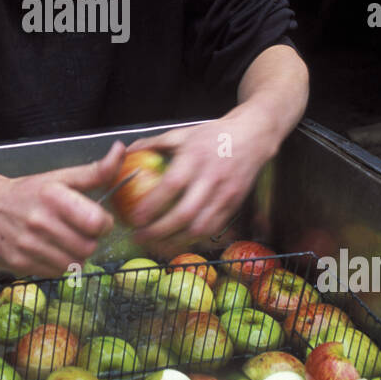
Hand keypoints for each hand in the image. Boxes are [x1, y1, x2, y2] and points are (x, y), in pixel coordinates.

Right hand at [0, 142, 124, 276]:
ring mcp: (27, 245)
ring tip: (65, 241)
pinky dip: (58, 264)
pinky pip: (55, 273)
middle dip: (90, 241)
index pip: (96, 222)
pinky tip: (50, 250)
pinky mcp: (19, 264)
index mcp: (52, 196)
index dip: (103, 223)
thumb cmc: (28, 191)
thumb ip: (95, 171)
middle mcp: (39, 222)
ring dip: (75, 255)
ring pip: (73, 264)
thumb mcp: (61, 177)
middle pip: (88, 247)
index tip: (97, 220)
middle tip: (80, 232)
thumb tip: (120, 151)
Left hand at [123, 113, 277, 255]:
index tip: (135, 218)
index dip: (153, 205)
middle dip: (160, 231)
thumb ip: (154, 143)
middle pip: (185, 214)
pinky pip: (213, 229)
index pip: (172, 186)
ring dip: (176, 242)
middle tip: (140, 237)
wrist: (253, 137)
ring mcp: (225, 195)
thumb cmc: (214, 135)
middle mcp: (211, 178)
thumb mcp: (183, 133)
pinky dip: (193, 240)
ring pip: (200, 228)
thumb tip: (127, 151)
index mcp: (195, 157)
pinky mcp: (234, 206)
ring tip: (156, 246)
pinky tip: (178, 242)